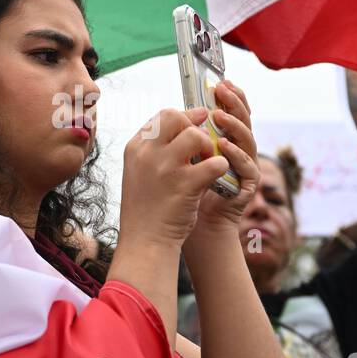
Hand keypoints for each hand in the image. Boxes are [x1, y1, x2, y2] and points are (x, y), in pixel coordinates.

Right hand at [115, 107, 229, 252]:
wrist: (145, 242)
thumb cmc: (146, 209)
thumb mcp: (139, 172)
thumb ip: (155, 150)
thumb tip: (183, 128)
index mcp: (135, 148)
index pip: (163, 116)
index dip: (183, 118)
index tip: (195, 125)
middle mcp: (148, 153)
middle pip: (177, 117)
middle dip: (195, 127)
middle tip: (203, 144)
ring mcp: (166, 167)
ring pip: (197, 135)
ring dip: (209, 147)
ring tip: (208, 161)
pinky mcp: (186, 184)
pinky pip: (215, 162)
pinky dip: (221, 167)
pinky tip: (217, 176)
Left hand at [183, 79, 259, 246]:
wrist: (185, 228)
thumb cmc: (178, 193)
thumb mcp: (176, 158)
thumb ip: (181, 137)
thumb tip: (174, 110)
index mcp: (223, 140)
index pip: (230, 112)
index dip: (228, 96)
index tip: (218, 82)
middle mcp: (237, 150)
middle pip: (242, 119)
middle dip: (233, 101)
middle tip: (222, 88)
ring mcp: (245, 167)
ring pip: (247, 139)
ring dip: (233, 125)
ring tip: (219, 115)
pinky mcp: (247, 185)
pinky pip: (246, 166)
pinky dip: (235, 154)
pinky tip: (223, 146)